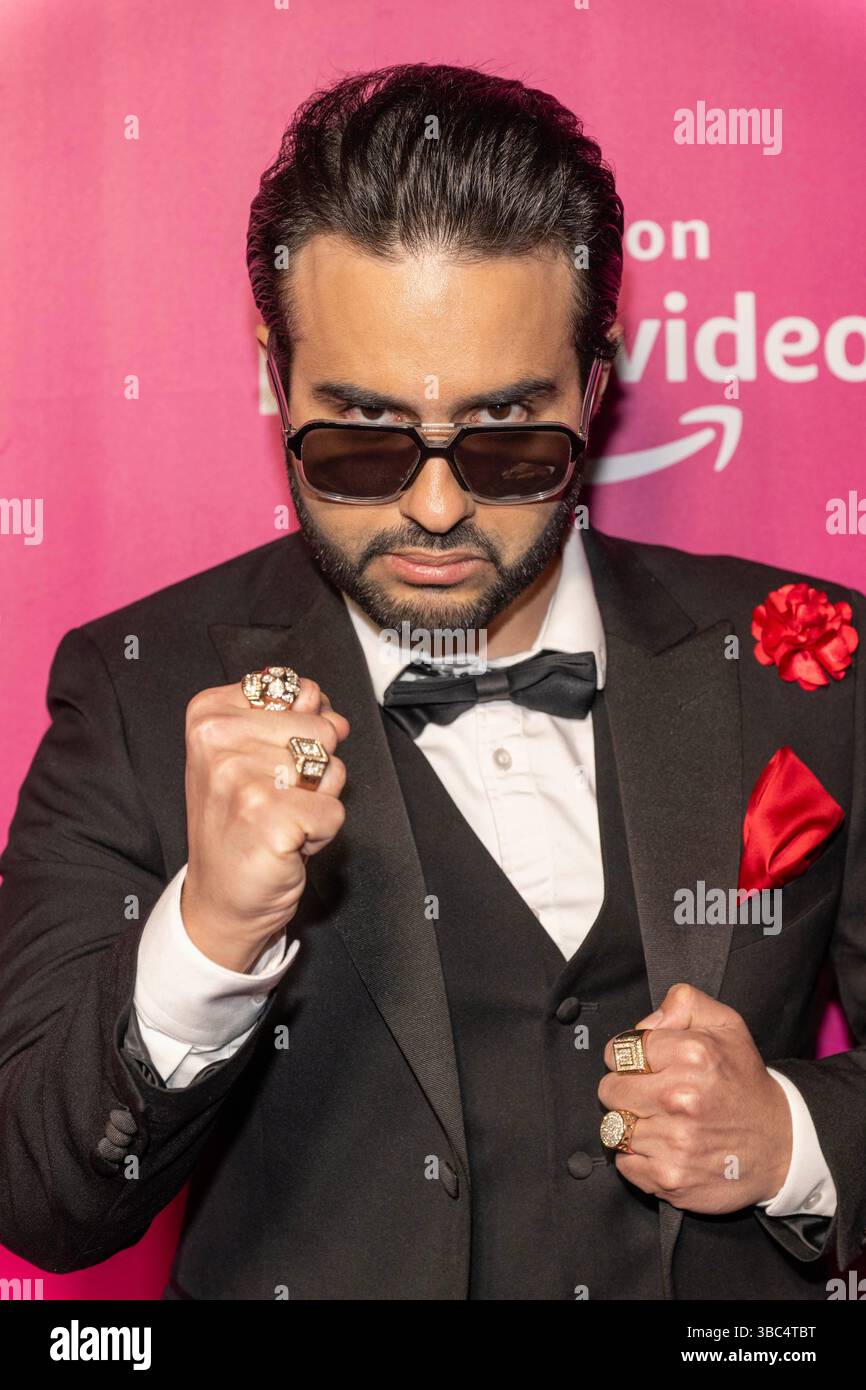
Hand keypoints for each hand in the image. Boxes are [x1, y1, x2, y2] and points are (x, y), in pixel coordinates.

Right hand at [181, 674, 349, 972]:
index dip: (300, 732)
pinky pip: (335, 809)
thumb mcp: (253, 755)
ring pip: (332, 769)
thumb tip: (326, 706)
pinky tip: (286, 842)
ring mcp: (243, 779)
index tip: (266, 762)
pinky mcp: (271, 817)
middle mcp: (219, 740)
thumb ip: (290, 717)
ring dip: (317, 800)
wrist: (221, 898)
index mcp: (210, 714)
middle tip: (276, 798)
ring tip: (280, 818)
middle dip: (313, 769)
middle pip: (322, 730)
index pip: (300, 691)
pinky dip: (322, 832)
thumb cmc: (238, 825)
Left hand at [597, 983, 792, 1212]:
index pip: (618, 1051)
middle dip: (626, 1090)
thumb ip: (682, 1003)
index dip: (628, 1058)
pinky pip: (624, 1162)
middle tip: (653, 1095)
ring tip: (661, 1122)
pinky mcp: (669, 1178)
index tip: (645, 1067)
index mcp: (691, 1054)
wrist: (781, 1144)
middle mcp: (680, 1097)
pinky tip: (663, 1148)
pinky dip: (638, 1156)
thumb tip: (643, 1024)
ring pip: (613, 1126)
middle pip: (609, 1089)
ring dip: (632, 1124)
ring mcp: (674, 1141)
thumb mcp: (725, 1024)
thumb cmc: (744, 1082)